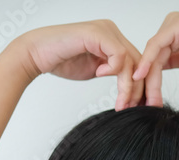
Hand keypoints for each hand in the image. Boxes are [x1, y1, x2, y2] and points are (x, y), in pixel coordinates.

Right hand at [18, 20, 145, 110]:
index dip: (140, 87)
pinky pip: (119, 55)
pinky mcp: (98, 33)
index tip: (137, 107)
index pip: (137, 63)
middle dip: (140, 89)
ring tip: (120, 102)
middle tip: (136, 109)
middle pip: (138, 62)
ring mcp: (105, 31)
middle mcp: (111, 32)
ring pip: (131, 62)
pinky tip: (99, 74)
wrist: (37, 54)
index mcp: (112, 40)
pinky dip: (113, 69)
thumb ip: (112, 72)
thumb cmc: (62, 61)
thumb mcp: (95, 70)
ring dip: (128, 87)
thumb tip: (131, 89)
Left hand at [133, 12, 178, 106]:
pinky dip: (148, 61)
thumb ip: (171, 61)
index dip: (148, 79)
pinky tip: (142, 75)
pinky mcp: (178, 25)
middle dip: (145, 81)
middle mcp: (171, 24)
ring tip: (146, 97)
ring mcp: (174, 23)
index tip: (143, 100)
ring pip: (153, 53)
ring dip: (148, 77)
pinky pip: (158, 44)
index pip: (154, 57)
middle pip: (151, 56)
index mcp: (173, 31)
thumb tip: (155, 69)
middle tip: (140, 103)